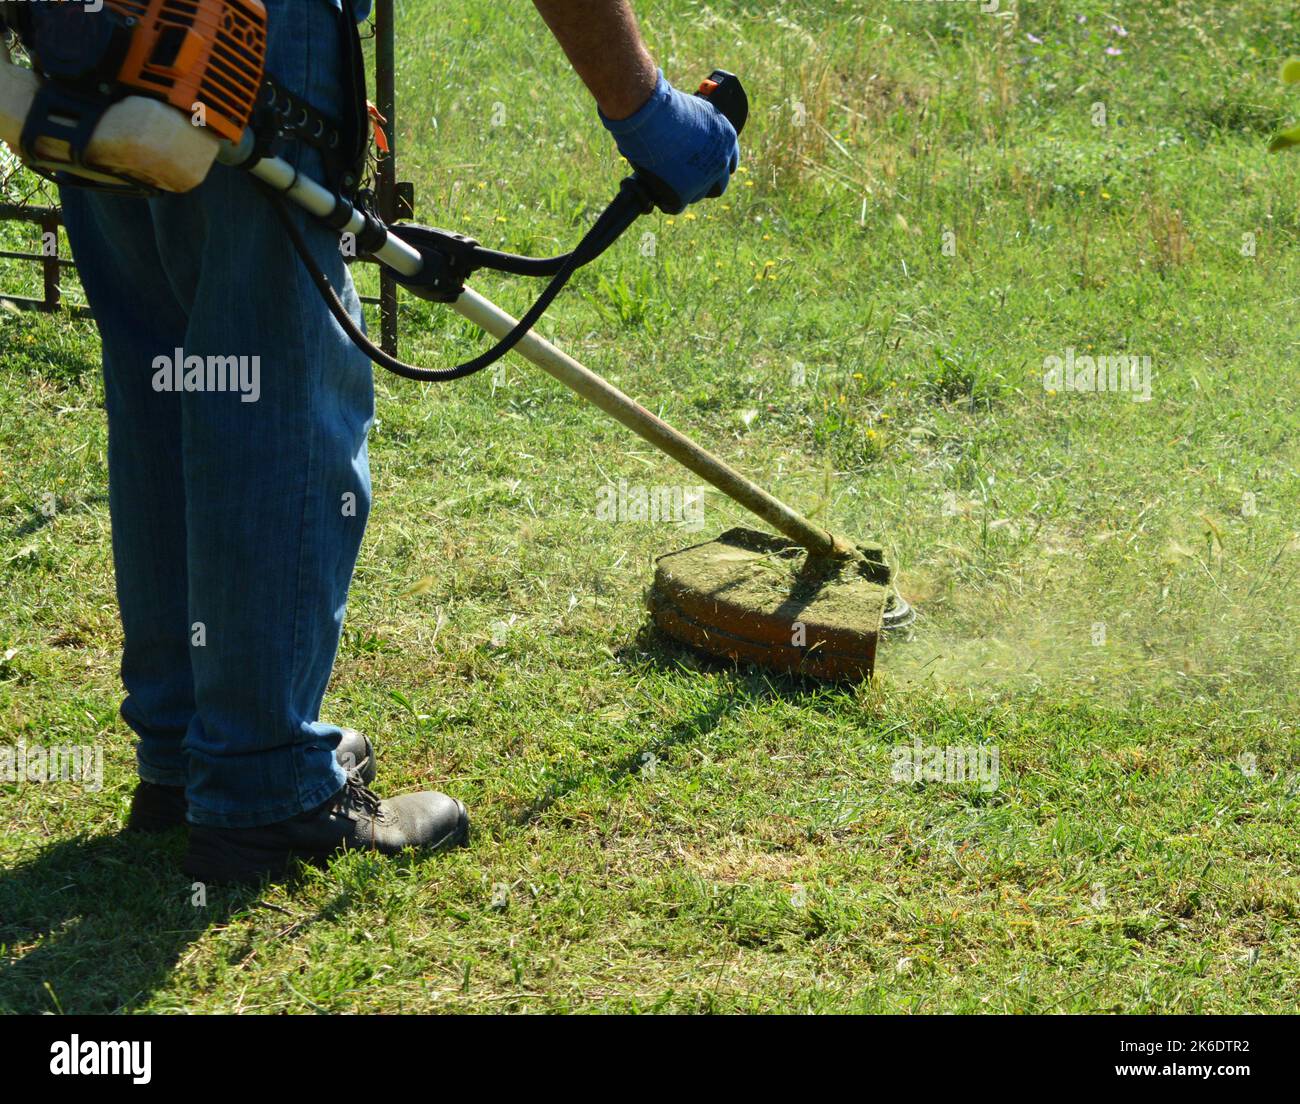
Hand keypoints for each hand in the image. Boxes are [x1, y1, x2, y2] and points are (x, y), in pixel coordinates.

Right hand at [601, 70, 739, 213]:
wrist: (651, 116)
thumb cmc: (665, 106)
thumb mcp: (694, 110)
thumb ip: (699, 127)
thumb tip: (691, 135)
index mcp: (726, 137)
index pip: (728, 161)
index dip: (713, 165)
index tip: (703, 167)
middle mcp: (720, 160)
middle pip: (718, 184)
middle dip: (703, 184)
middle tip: (685, 179)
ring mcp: (703, 179)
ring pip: (696, 195)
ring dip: (683, 190)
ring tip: (665, 179)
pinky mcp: (683, 194)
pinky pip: (675, 206)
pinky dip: (666, 201)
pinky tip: (658, 192)